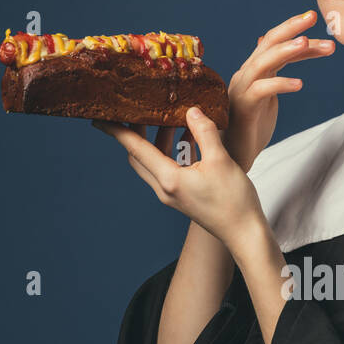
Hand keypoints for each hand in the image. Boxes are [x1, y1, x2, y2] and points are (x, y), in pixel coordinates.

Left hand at [92, 106, 265, 252]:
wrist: (244, 232)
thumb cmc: (234, 201)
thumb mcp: (221, 160)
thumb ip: (204, 132)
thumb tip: (192, 111)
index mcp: (169, 179)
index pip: (136, 149)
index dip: (117, 132)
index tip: (100, 119)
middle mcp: (165, 189)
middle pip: (139, 157)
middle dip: (136, 133)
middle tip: (139, 112)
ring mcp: (172, 195)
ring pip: (154, 163)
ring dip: (158, 141)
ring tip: (172, 120)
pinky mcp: (182, 197)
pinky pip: (168, 169)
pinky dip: (172, 152)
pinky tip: (189, 138)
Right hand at [224, 9, 334, 171]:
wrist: (234, 156)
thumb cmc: (251, 128)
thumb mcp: (268, 97)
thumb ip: (275, 74)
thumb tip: (283, 51)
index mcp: (252, 71)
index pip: (272, 42)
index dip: (292, 29)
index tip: (313, 17)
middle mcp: (245, 75)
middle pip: (268, 43)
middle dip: (291, 28)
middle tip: (313, 17)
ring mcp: (242, 90)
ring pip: (263, 62)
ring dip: (286, 50)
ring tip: (307, 43)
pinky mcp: (244, 107)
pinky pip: (262, 89)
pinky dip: (281, 84)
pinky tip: (300, 84)